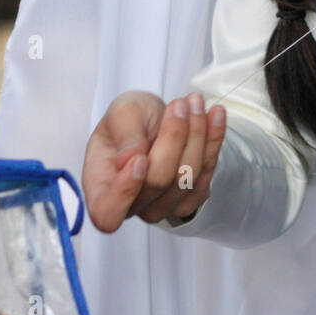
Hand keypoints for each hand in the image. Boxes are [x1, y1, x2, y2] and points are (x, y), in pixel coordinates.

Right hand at [82, 89, 226, 233]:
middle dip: (173, 137)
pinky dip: (214, 141)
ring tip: (194, 101)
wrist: (156, 117)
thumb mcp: (122, 111)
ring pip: (187, 178)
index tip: (140, 158)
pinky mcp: (189, 199)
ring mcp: (162, 206)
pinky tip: (215, 114)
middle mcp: (131, 204)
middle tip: (178, 103)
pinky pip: (207, 175)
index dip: (124, 193)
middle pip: (158, 182)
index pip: (108, 213)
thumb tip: (130, 159)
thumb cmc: (131, 118)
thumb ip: (125, 133)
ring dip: (197, 134)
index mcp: (101, 186)